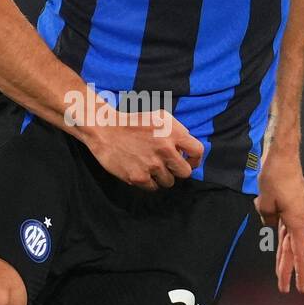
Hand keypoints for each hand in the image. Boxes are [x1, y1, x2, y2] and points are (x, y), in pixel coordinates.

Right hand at [82, 108, 203, 189]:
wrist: (105, 129)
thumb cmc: (134, 123)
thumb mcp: (160, 117)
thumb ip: (177, 130)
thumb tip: (187, 148)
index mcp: (172, 133)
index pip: (197, 151)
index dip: (195, 159)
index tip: (188, 161)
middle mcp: (165, 150)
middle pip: (185, 172)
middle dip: (178, 170)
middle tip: (168, 166)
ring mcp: (152, 165)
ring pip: (169, 182)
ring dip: (162, 177)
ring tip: (151, 166)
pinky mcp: (138, 177)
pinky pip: (153, 187)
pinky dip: (149, 182)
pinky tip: (142, 171)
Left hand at [254, 150, 303, 292]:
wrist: (283, 154)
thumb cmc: (275, 176)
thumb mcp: (264, 202)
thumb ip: (267, 218)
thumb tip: (270, 224)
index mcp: (297, 220)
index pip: (299, 252)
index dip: (299, 272)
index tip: (300, 287)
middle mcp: (301, 218)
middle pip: (293, 249)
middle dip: (287, 269)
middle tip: (284, 288)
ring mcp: (298, 211)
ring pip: (289, 238)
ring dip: (283, 254)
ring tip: (279, 273)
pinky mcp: (293, 204)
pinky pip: (286, 225)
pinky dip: (279, 232)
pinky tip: (272, 238)